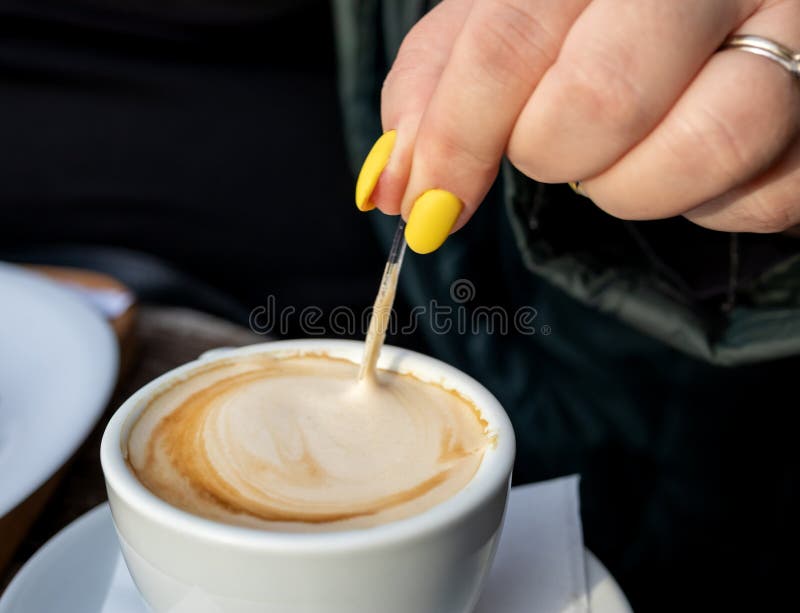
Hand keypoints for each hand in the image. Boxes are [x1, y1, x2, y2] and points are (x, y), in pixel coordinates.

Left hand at [354, 0, 799, 252]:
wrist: (711, 2)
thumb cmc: (594, 13)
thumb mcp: (502, 18)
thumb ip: (437, 86)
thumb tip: (391, 186)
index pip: (508, 43)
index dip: (455, 140)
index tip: (427, 205)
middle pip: (596, 103)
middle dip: (547, 153)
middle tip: (551, 140)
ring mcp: (793, 34)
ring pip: (695, 152)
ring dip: (626, 186)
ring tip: (621, 153)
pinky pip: (756, 200)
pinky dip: (703, 205)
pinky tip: (687, 159)